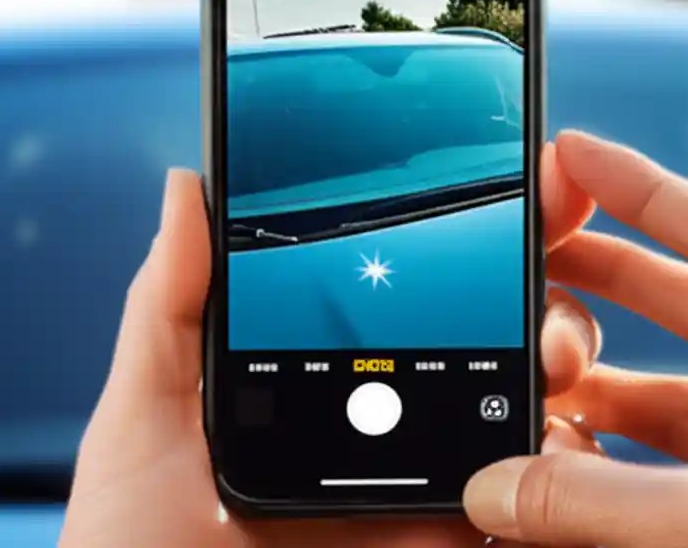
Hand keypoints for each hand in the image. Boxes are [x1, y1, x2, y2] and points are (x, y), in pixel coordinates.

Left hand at [59, 170, 598, 546]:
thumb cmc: (130, 541)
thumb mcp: (143, 416)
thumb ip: (168, 306)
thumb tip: (187, 188)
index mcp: (318, 374)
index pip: (403, 289)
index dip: (466, 235)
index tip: (515, 177)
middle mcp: (380, 420)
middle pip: (486, 334)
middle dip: (538, 287)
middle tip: (546, 255)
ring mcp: (417, 482)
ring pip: (523, 406)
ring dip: (558, 358)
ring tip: (553, 351)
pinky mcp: (443, 538)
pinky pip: (521, 501)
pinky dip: (554, 463)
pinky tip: (555, 429)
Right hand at [463, 130, 687, 546]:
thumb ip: (604, 503)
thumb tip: (497, 489)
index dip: (653, 191)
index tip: (581, 158)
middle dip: (616, 278)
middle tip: (541, 255)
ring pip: (687, 396)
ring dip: (609, 385)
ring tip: (538, 377)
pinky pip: (687, 470)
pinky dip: (626, 460)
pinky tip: (574, 466)